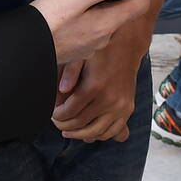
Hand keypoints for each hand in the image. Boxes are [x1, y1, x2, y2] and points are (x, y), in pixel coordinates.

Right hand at [31, 0, 154, 65]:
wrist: (20, 51)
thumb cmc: (45, 23)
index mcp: (107, 24)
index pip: (139, 4)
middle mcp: (103, 37)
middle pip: (122, 11)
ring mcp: (89, 45)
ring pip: (104, 20)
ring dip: (102, 5)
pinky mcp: (76, 48)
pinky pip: (89, 29)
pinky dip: (87, 16)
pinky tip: (73, 9)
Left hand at [50, 0, 166, 141]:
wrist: (128, 44)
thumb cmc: (101, 48)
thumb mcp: (81, 55)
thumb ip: (69, 72)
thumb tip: (61, 90)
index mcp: (94, 86)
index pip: (70, 112)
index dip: (57, 116)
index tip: (52, 113)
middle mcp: (109, 99)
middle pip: (81, 124)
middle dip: (65, 126)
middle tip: (57, 123)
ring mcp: (120, 106)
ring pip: (96, 132)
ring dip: (80, 134)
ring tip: (69, 130)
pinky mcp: (128, 109)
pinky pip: (113, 131)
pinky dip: (99, 135)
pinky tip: (88, 132)